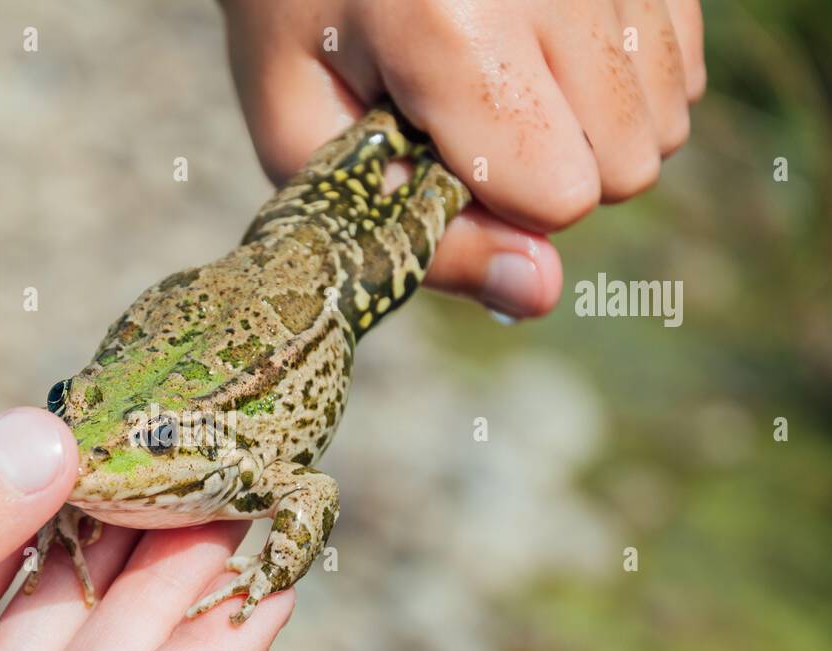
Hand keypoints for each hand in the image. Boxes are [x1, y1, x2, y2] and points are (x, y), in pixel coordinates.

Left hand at [222, 0, 705, 317]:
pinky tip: (544, 47)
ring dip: (593, 127)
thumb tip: (540, 294)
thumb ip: (419, 231)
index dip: (498, 205)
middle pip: (632, 164)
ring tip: (501, 75)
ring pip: (670, 115)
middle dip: (551, 171)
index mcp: (455, 27)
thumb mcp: (303, 134)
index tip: (437, 158)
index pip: (563, 195)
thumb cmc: (297, 22)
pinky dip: (620, 75)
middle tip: (465, 116)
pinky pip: (683, 58)